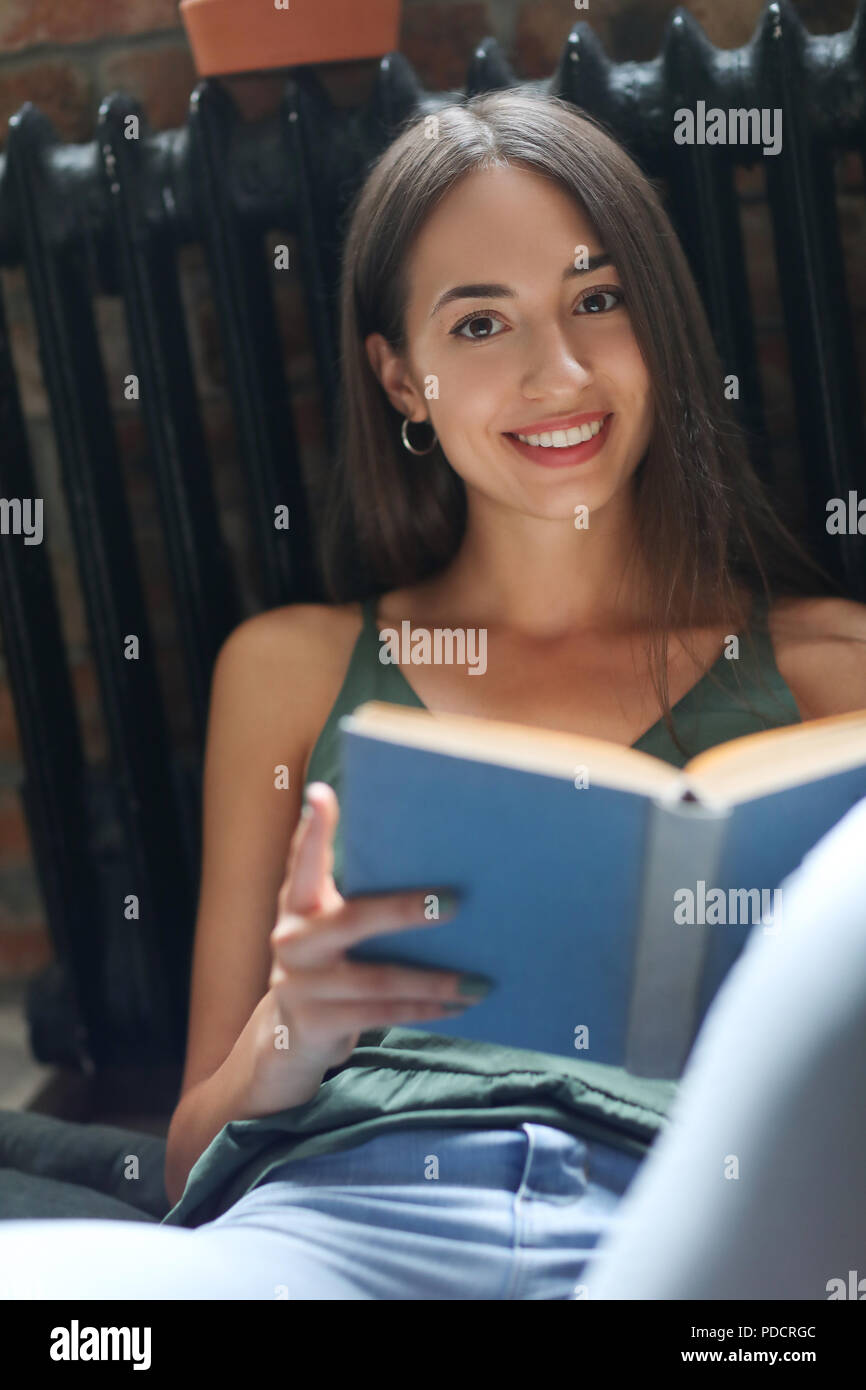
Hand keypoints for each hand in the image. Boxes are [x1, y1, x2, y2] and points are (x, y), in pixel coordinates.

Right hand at [265, 782, 480, 1076]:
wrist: (286, 1040)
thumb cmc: (327, 966)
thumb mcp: (329, 927)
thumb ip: (360, 897)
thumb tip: (437, 867)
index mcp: (298, 904)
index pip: (304, 860)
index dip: (313, 828)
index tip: (322, 795)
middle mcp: (292, 939)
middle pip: (354, 920)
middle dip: (407, 910)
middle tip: (458, 903)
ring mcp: (298, 984)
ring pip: (377, 980)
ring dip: (434, 980)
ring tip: (479, 981)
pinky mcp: (314, 1023)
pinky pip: (380, 1015)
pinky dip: (424, 1010)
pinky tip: (458, 1005)